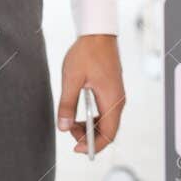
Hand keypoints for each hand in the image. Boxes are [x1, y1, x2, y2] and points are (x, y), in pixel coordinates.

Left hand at [58, 34, 124, 157]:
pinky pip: (106, 112)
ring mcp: (116, 95)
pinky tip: (78, 113)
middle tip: (68, 130)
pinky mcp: (112, 90)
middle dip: (89, 136)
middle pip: (108, 130)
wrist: (98, 32)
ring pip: (107, 122)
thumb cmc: (87, 53)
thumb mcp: (71, 79)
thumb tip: (62, 127)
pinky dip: (92, 117)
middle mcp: (118, 100)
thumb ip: (66, 104)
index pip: (108, 134)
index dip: (94, 145)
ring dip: (89, 127)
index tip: (77, 148)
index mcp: (112, 100)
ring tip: (70, 121)